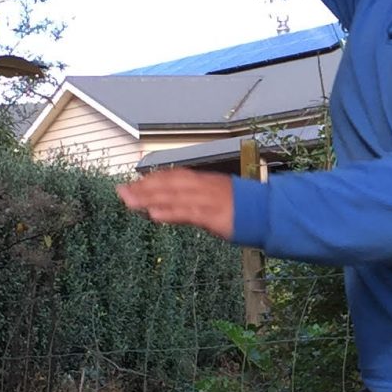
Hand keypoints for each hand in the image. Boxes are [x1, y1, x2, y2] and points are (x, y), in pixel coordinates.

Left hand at [117, 170, 235, 239]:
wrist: (271, 213)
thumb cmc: (245, 210)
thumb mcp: (218, 200)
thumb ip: (196, 203)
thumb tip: (172, 208)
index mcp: (206, 181)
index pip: (173, 176)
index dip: (151, 179)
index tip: (132, 184)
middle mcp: (204, 186)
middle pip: (168, 184)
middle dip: (143, 188)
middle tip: (120, 192)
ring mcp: (209, 199)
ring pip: (174, 196)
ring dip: (149, 198)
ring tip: (128, 202)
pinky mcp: (214, 215)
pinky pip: (188, 213)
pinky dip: (170, 212)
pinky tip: (153, 215)